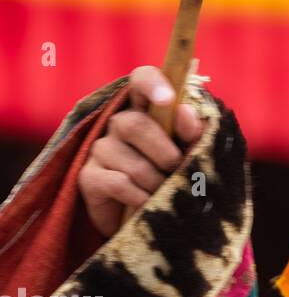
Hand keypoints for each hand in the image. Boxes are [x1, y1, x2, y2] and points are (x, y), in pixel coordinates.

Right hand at [78, 66, 204, 237]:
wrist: (153, 218)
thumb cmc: (176, 176)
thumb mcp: (192, 153)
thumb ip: (193, 132)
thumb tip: (185, 111)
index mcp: (148, 108)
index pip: (142, 79)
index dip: (152, 83)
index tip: (168, 100)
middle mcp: (119, 122)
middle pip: (133, 124)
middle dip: (164, 153)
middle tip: (178, 170)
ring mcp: (100, 148)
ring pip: (131, 162)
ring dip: (157, 182)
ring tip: (166, 192)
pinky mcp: (87, 176)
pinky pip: (119, 183)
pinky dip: (142, 198)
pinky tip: (149, 204)